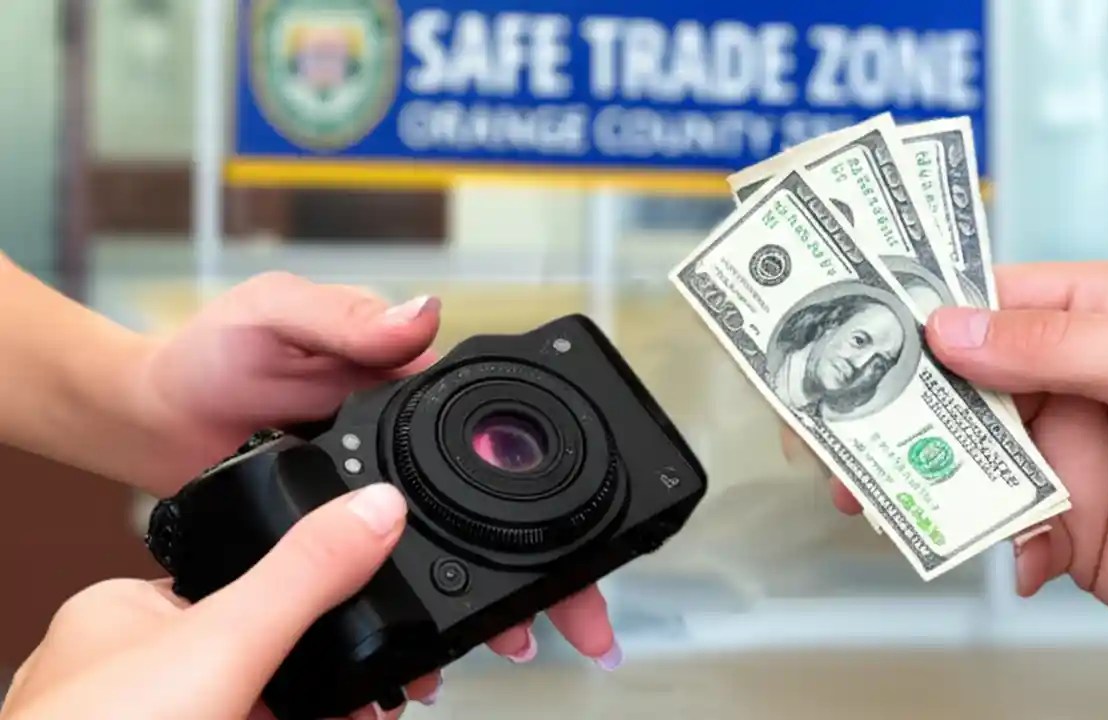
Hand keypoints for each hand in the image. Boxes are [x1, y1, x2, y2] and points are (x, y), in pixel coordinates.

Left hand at [2, 484, 432, 719]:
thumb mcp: (226, 643)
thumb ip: (306, 574)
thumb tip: (375, 507)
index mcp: (122, 615)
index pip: (232, 582)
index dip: (305, 599)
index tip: (367, 611)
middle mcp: (129, 678)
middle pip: (256, 656)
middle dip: (326, 675)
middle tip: (382, 693)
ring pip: (259, 704)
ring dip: (324, 711)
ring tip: (370, 716)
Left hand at [136, 273, 617, 669]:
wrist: (146, 417)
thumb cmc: (209, 352)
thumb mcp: (279, 313)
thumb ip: (348, 318)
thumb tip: (423, 315)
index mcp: (405, 391)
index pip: (494, 442)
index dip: (541, 486)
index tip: (585, 526)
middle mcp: (400, 450)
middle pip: (493, 515)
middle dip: (547, 569)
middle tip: (580, 616)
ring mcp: (370, 499)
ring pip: (453, 559)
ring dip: (494, 604)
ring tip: (516, 641)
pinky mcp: (334, 542)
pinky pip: (391, 586)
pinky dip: (423, 620)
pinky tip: (436, 649)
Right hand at [796, 259, 1107, 658]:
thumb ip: (1049, 345)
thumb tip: (951, 327)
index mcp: (1107, 314)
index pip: (992, 296)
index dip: (920, 308)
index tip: (856, 321)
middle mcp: (1080, 380)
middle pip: (961, 382)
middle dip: (899, 403)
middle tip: (838, 419)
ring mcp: (1073, 454)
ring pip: (968, 457)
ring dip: (922, 476)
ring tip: (874, 493)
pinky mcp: (1075, 525)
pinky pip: (1005, 527)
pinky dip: (995, 542)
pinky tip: (1014, 552)